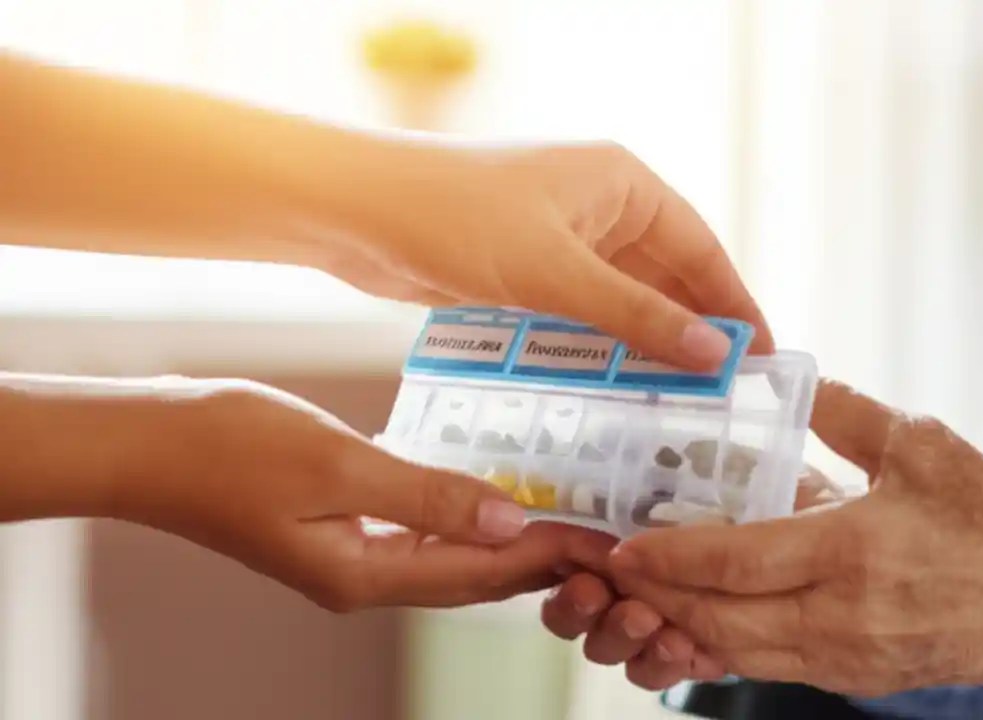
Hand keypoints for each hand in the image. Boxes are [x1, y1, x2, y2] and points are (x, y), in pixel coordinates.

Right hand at [110, 379, 617, 610]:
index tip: (604, 544)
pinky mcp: (332, 528)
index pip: (480, 577)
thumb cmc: (228, 449)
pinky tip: (482, 495)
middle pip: (470, 578)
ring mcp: (344, 556)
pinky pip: (415, 533)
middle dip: (538, 559)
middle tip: (599, 536)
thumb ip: (426, 494)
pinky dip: (458, 518)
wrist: (144, 445)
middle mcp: (359, 578)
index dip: (548, 559)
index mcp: (362, 574)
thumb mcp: (338, 464)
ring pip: (446, 557)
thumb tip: (503, 523)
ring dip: (503, 541)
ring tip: (559, 516)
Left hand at [309, 138, 772, 368]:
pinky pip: (578, 315)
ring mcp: (560, 238)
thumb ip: (636, 316)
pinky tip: (613, 390)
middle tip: (723, 396)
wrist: (355, 211)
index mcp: (622, 184)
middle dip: (690, 333)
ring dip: (643, 347)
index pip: (701, 249)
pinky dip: (597, 350)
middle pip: (665, 278)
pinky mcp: (524, 269)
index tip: (763, 358)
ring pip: (620, 302)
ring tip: (676, 405)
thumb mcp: (556, 274)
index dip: (735, 305)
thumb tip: (714, 352)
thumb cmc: (456, 219)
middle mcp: (599, 206)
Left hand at [607, 379, 982, 699]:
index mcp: (855, 551)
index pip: (737, 562)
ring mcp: (845, 657)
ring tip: (638, 593)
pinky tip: (694, 617)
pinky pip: (766, 667)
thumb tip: (790, 377)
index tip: (619, 545)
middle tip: (605, 571)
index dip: (669, 557)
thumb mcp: (922, 444)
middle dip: (654, 597)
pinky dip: (721, 645)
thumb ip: (847, 412)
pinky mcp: (851, 677)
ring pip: (735, 652)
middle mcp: (841, 615)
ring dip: (679, 624)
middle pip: (719, 617)